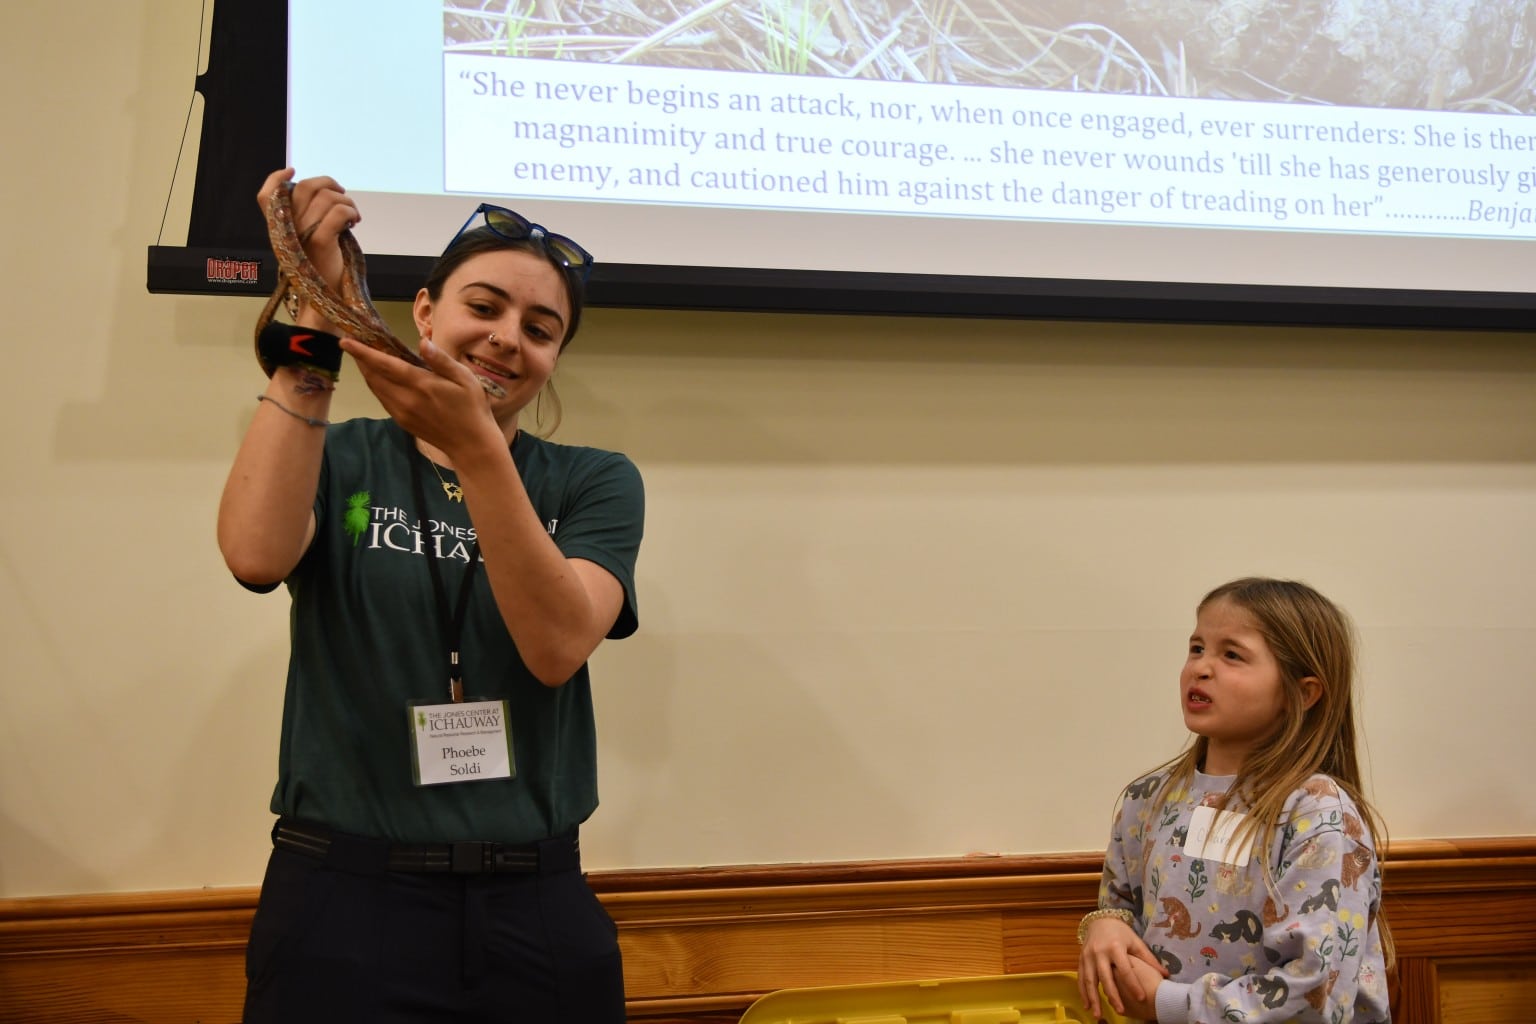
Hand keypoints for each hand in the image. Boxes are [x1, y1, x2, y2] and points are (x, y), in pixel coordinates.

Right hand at [257, 167, 359, 320]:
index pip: (266, 196)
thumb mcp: (309, 241)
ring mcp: (303, 234)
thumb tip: (325, 194)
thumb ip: (309, 220)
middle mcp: (288, 229)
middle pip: (305, 187)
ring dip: (347, 201)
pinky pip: (338, 212)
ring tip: (352, 216)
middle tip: (342, 195)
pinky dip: (351, 211)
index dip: (275, 179)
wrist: (326, 300)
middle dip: (329, 184)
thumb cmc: (322, 270)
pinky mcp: (321, 242)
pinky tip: (354, 221)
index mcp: (281, 229)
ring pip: (327, 197)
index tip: (292, 171)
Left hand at [342, 336, 503, 458]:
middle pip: (374, 376)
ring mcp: (401, 412)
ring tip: (364, 357)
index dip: (363, 352)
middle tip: (354, 342)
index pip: (385, 365)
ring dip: (367, 372)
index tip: (345, 341)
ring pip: (375, 388)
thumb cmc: (472, 408)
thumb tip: (423, 341)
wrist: (470, 444)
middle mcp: (405, 399)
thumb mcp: (465, 378)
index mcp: (421, 385)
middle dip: (361, 359)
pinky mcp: (401, 421)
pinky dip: (376, 385)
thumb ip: (442, 360)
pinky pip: (382, 399)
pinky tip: (380, 378)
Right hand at [1078, 917, 1167, 1019]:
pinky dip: (1083, 993)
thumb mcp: (1136, 942)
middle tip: (1120, 1011)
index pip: (1125, 969)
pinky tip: (1087, 1006)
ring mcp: (1088, 956)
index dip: (1133, 984)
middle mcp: (1100, 952)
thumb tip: (1166, 975)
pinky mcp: (1080, 959)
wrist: (1100, 920)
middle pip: (1106, 977)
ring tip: (1098, 1015)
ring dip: (1093, 998)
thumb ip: (1149, 959)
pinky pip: (1080, 978)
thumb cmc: (1121, 932)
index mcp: (1115, 947)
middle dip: (1112, 995)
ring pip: (1089, 980)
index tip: (1141, 998)